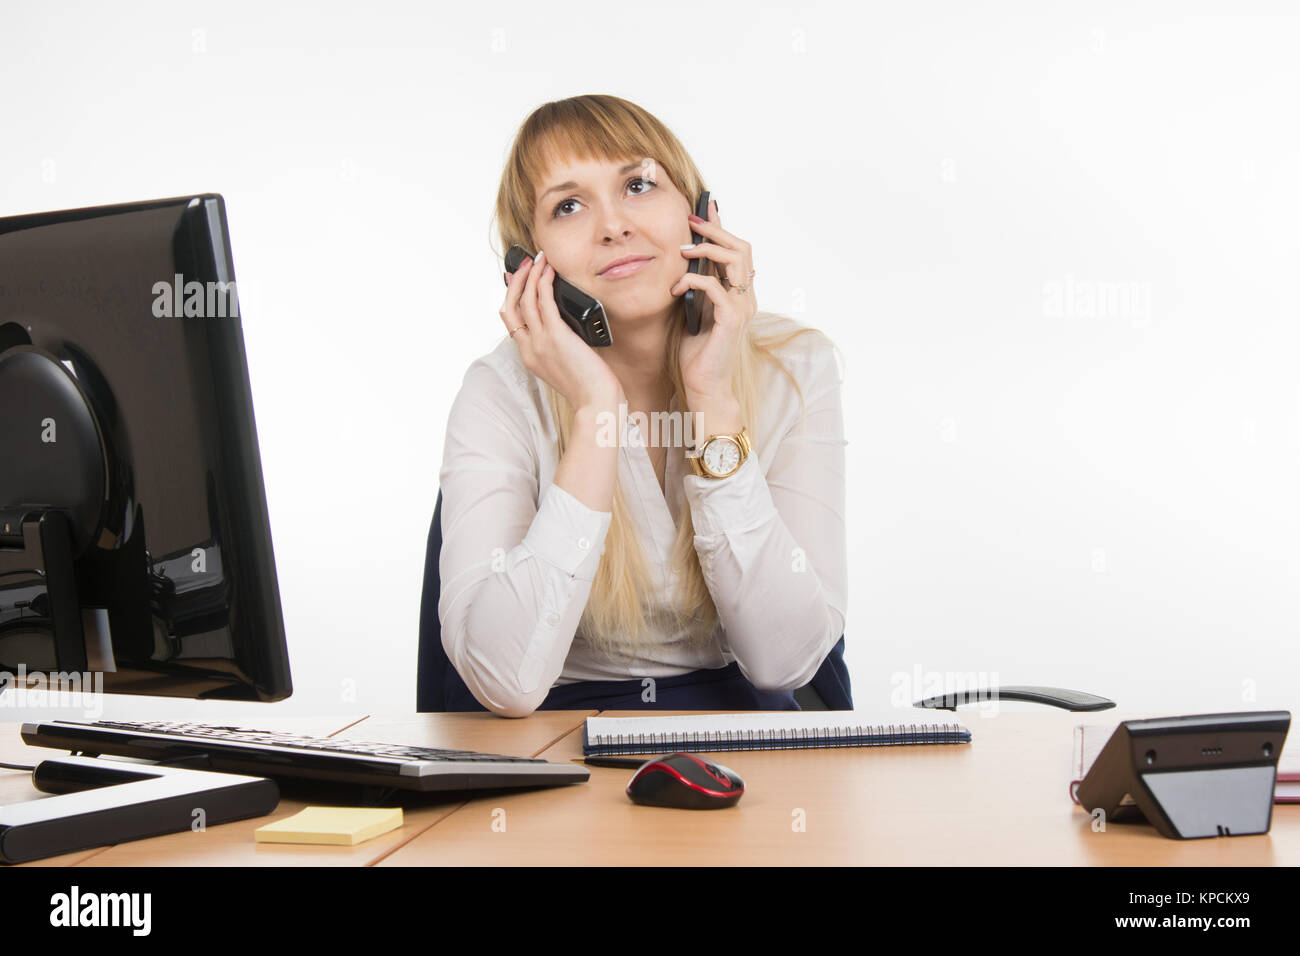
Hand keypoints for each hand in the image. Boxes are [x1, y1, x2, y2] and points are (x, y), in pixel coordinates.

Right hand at [501, 250, 623, 410]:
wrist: (596, 402)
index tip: (518, 280)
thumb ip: (560, 344)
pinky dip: (544, 283)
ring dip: (530, 275)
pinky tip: (550, 272)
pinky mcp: (556, 336)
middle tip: (525, 263)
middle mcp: (529, 348)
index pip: (511, 321)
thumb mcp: (567, 363)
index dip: (512, 297)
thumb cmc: (589, 386)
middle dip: (516, 281)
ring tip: (539, 260)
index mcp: (530, 356)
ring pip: (525, 300)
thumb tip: (566, 321)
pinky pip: (543, 302)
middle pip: (510, 307)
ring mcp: (540, 343)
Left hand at [671, 199, 755, 430]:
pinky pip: (716, 288)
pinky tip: (676, 289)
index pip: (737, 251)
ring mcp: (741, 308)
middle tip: (691, 221)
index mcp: (738, 293)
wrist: (705, 387)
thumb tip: (684, 263)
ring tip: (682, 251)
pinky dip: (693, 281)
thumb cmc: (698, 354)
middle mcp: (745, 297)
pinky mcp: (731, 320)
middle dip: (716, 229)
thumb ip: (696, 289)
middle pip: (742, 248)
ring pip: (735, 260)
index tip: (703, 207)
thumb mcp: (694, 312)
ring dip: (707, 250)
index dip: (722, 226)